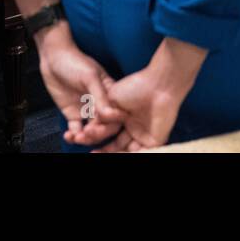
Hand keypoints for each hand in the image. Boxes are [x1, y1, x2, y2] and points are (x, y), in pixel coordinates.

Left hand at [34, 24, 125, 146]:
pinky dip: (73, 136)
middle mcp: (100, 104)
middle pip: (104, 127)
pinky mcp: (73, 114)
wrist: (52, 57)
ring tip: (75, 137)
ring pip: (91, 131)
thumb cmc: (74, 61)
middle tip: (86, 135)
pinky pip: (76, 130)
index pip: (116, 115)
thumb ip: (100, 96)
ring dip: (85, 138)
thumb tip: (111, 115)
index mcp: (110, 93)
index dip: (110, 124)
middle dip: (96, 134)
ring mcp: (87, 109)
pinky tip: (68, 135)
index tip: (100, 127)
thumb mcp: (89, 76)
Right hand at [95, 37, 205, 151]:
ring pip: (126, 152)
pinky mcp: (154, 141)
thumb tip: (90, 126)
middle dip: (103, 150)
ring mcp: (144, 135)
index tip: (82, 136)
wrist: (157, 84)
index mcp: (124, 116)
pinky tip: (115, 154)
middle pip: (116, 145)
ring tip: (97, 154)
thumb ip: (102, 113)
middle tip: (91, 151)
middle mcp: (134, 127)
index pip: (108, 132)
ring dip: (112, 154)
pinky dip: (127, 156)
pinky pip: (140, 153)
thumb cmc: (136, 86)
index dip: (95, 136)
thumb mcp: (111, 99)